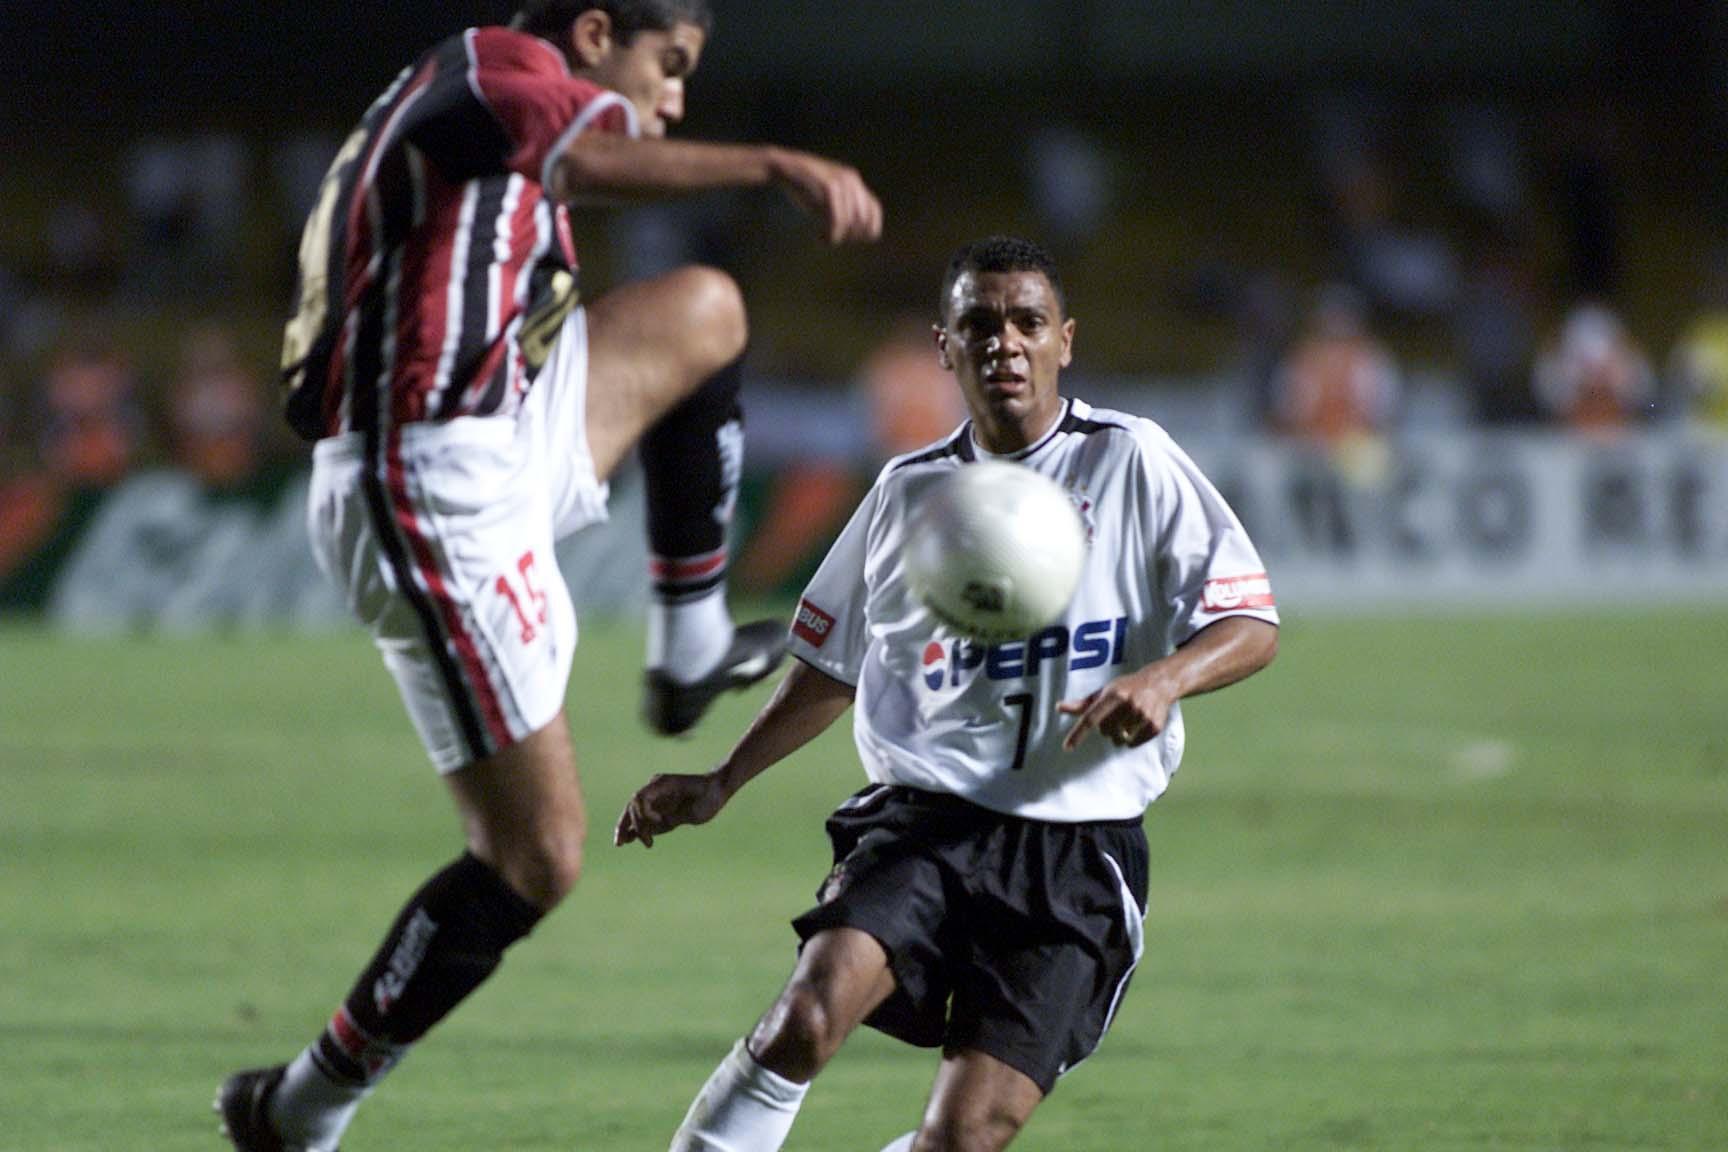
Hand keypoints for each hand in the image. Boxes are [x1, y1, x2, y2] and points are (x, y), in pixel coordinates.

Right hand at [614, 772, 730, 847]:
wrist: (718, 789)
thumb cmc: (709, 796)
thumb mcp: (695, 809)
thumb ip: (676, 816)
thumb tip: (660, 823)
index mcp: (662, 784)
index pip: (640, 798)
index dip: (643, 813)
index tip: (659, 822)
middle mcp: (656, 790)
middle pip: (632, 806)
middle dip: (626, 824)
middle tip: (623, 842)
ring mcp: (658, 800)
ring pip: (635, 813)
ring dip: (627, 827)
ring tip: (619, 843)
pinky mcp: (663, 810)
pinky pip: (645, 819)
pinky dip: (638, 829)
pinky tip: (628, 840)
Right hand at [768, 148, 882, 243]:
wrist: (783, 167)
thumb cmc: (804, 187)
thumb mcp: (827, 198)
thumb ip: (843, 208)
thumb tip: (857, 232)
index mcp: (855, 182)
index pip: (875, 211)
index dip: (867, 229)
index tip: (849, 239)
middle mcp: (852, 180)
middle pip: (864, 220)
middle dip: (851, 236)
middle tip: (833, 239)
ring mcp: (842, 182)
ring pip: (850, 222)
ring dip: (838, 237)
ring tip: (823, 239)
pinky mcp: (829, 186)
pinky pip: (838, 219)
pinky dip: (831, 234)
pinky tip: (819, 237)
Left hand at [1058, 668, 1175, 751]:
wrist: (1159, 683)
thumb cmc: (1126, 688)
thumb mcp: (1104, 691)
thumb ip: (1082, 704)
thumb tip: (1058, 707)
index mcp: (1113, 694)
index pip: (1090, 718)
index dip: (1078, 734)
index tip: (1067, 747)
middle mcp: (1128, 703)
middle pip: (1105, 731)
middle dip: (1107, 728)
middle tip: (1116, 716)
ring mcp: (1143, 715)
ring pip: (1120, 739)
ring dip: (1119, 735)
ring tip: (1127, 721)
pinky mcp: (1155, 726)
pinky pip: (1134, 743)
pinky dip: (1132, 740)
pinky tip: (1136, 727)